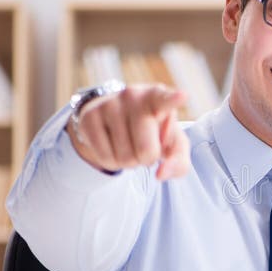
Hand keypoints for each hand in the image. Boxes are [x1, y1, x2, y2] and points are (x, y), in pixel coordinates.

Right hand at [66, 84, 190, 180]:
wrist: (115, 119)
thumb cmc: (154, 131)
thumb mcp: (172, 144)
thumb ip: (178, 161)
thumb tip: (160, 174)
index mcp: (159, 97)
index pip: (166, 99)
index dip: (174, 99)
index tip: (182, 96)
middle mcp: (134, 96)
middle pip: (146, 150)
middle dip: (147, 159)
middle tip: (144, 147)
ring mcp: (109, 105)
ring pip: (125, 157)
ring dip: (129, 161)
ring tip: (129, 144)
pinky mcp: (89, 118)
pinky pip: (105, 157)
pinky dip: (112, 162)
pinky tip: (114, 147)